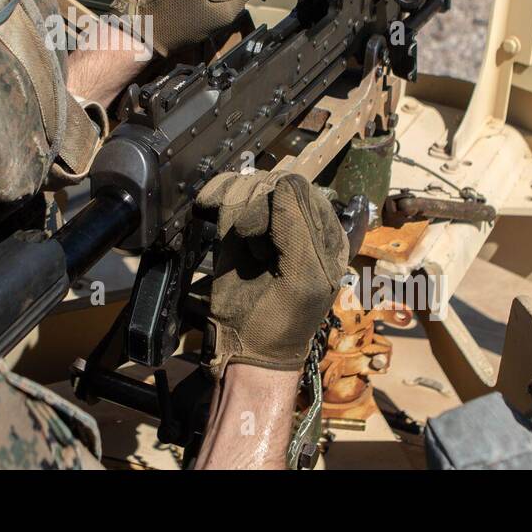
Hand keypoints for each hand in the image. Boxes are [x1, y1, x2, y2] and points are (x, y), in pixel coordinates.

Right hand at [195, 170, 347, 374]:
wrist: (245, 349)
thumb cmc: (284, 322)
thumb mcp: (304, 278)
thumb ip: (298, 229)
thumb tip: (284, 182)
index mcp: (325, 234)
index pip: (302, 192)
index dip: (281, 207)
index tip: (268, 239)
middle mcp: (296, 225)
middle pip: (273, 184)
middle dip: (257, 210)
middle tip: (254, 249)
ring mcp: (264, 226)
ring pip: (248, 186)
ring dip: (237, 210)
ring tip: (242, 247)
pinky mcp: (234, 231)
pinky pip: (226, 194)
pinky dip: (215, 195)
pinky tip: (206, 207)